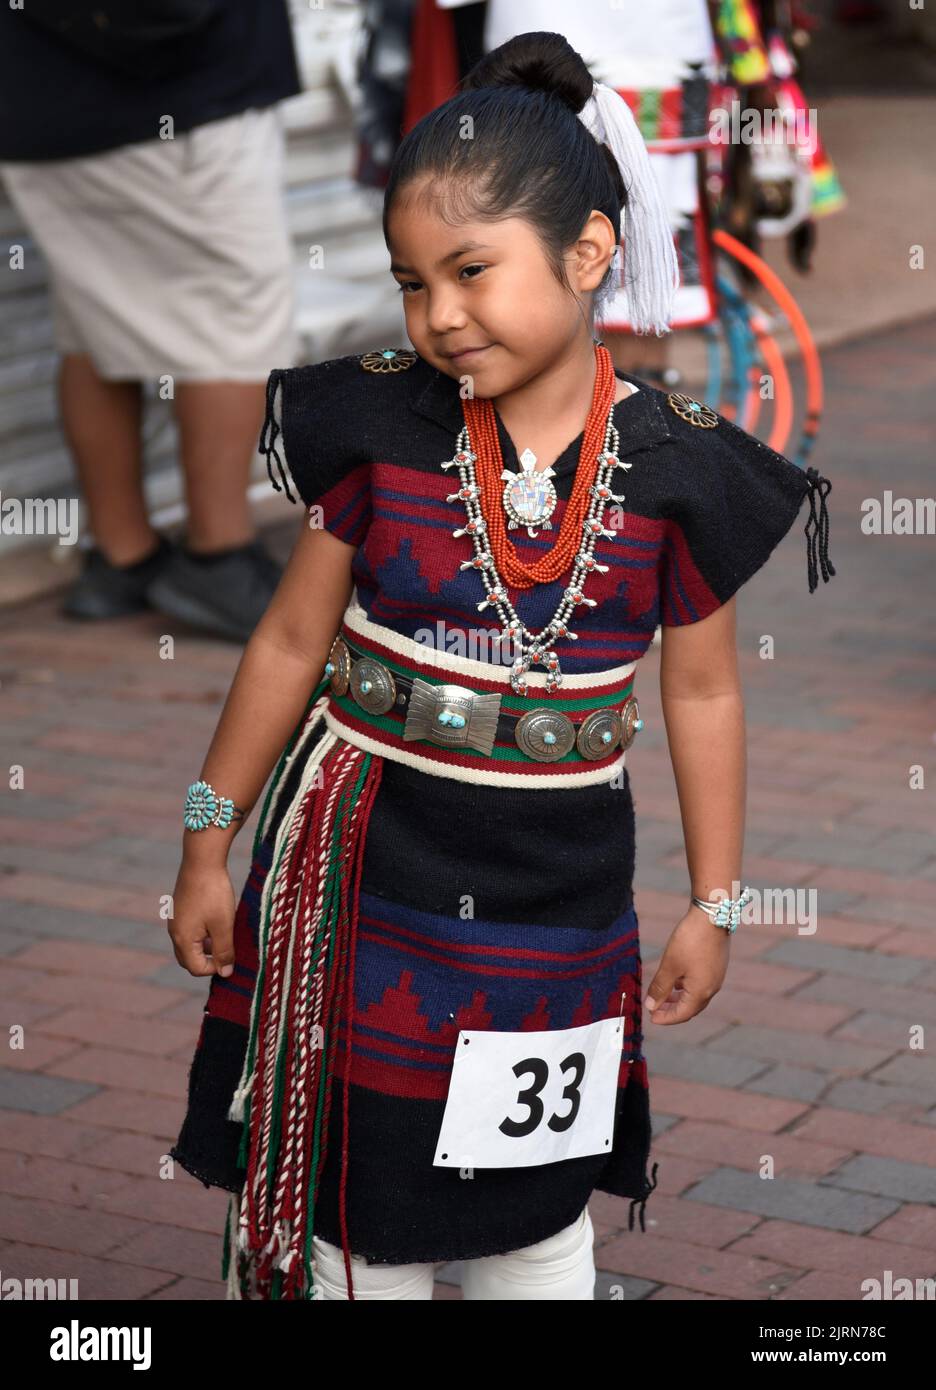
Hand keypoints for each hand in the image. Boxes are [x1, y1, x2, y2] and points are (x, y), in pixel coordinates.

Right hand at [167, 859, 236, 977]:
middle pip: (188, 959)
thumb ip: (224, 951)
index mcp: (182, 939)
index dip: (215, 968)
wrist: (202, 860)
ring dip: (206, 946)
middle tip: (228, 950)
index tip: (232, 957)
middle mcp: (174, 931)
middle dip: (208, 960)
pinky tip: (217, 920)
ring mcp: (175, 919)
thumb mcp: (224, 925)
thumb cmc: (214, 893)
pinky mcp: (180, 908)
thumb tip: (225, 973)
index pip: (196, 968)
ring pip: (189, 944)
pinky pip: (189, 930)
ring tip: (225, 934)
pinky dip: (202, 933)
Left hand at [644, 904, 730, 1024]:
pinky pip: (701, 985)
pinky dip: (687, 988)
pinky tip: (677, 981)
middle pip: (691, 1008)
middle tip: (655, 1010)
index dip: (666, 1018)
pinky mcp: (717, 966)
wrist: (712, 916)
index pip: (682, 1014)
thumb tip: (651, 1005)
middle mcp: (712, 988)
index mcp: (701, 992)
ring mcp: (716, 977)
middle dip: (672, 1011)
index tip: (651, 1018)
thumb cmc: (690, 941)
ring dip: (679, 1000)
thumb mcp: (669, 965)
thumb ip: (660, 987)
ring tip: (664, 997)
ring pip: (696, 996)